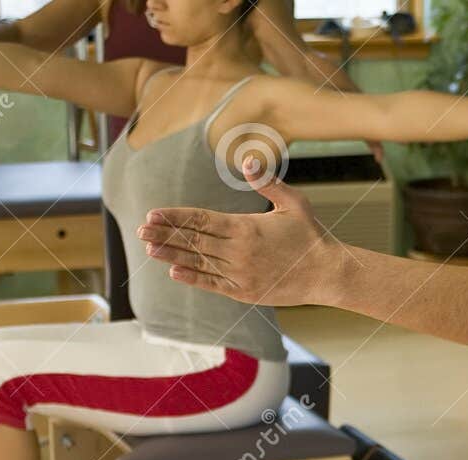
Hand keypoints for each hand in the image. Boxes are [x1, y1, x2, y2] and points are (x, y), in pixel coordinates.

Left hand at [137, 158, 341, 306]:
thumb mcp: (293, 203)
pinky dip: (193, 278)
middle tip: (140, 230)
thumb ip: (268, 182)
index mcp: (245, 227)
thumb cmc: (311, 236)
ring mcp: (240, 273)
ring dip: (172, 255)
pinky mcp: (245, 292)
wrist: (327, 274)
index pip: (200, 220)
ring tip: (149, 249)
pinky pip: (212, 284)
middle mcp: (238, 251)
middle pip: (193, 240)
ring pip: (198, 262)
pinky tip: (174, 272)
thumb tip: (247, 161)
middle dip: (165, 234)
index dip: (174, 217)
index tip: (153, 214)